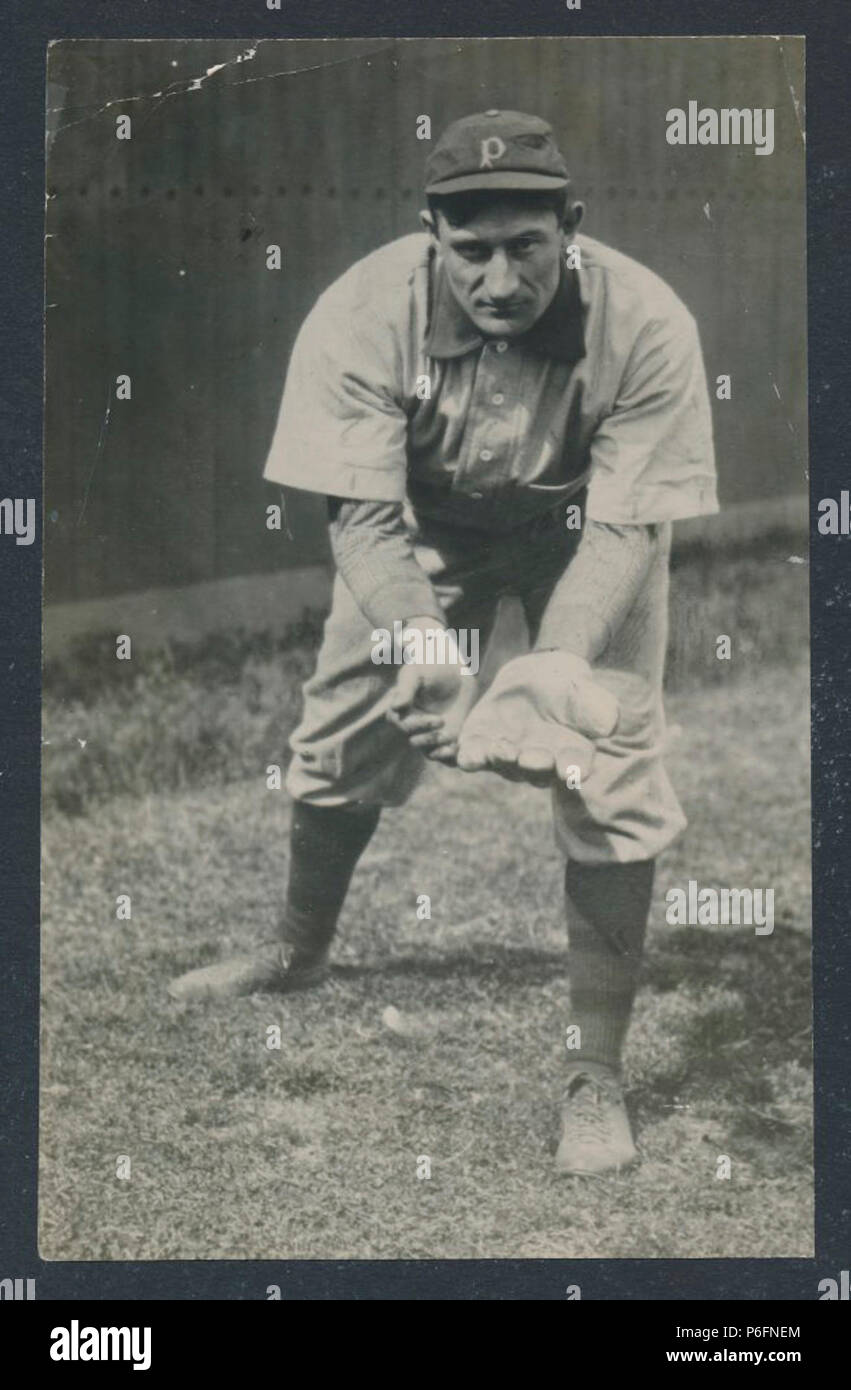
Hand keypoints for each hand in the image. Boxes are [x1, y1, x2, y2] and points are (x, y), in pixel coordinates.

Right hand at [386, 618, 477, 762]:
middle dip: (428, 738)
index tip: (436, 718)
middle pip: (414, 741)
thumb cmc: (432, 666)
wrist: (458, 669)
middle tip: (442, 721)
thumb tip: (396, 706)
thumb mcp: (417, 672)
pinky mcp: (447, 738)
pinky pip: (444, 756)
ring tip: (452, 743)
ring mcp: (430, 733)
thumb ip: (406, 688)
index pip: (401, 725)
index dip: (416, 725)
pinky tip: (458, 750)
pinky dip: (450, 758)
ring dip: (438, 750)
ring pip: (429, 752)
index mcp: (402, 710)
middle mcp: (414, 725)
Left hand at [456, 650, 620, 785]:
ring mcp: (509, 758)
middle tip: (531, 758)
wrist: (535, 677)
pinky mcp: (482, 746)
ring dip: (501, 760)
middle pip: (537, 772)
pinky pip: (474, 758)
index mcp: (571, 755)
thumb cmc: (567, 688)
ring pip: (505, 766)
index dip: (573, 770)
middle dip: (534, 765)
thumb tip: (608, 726)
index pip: (575, 767)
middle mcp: (540, 765)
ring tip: (499, 748)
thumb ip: (595, 709)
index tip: (572, 770)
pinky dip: (469, 758)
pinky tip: (463, 755)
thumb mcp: (584, 692)